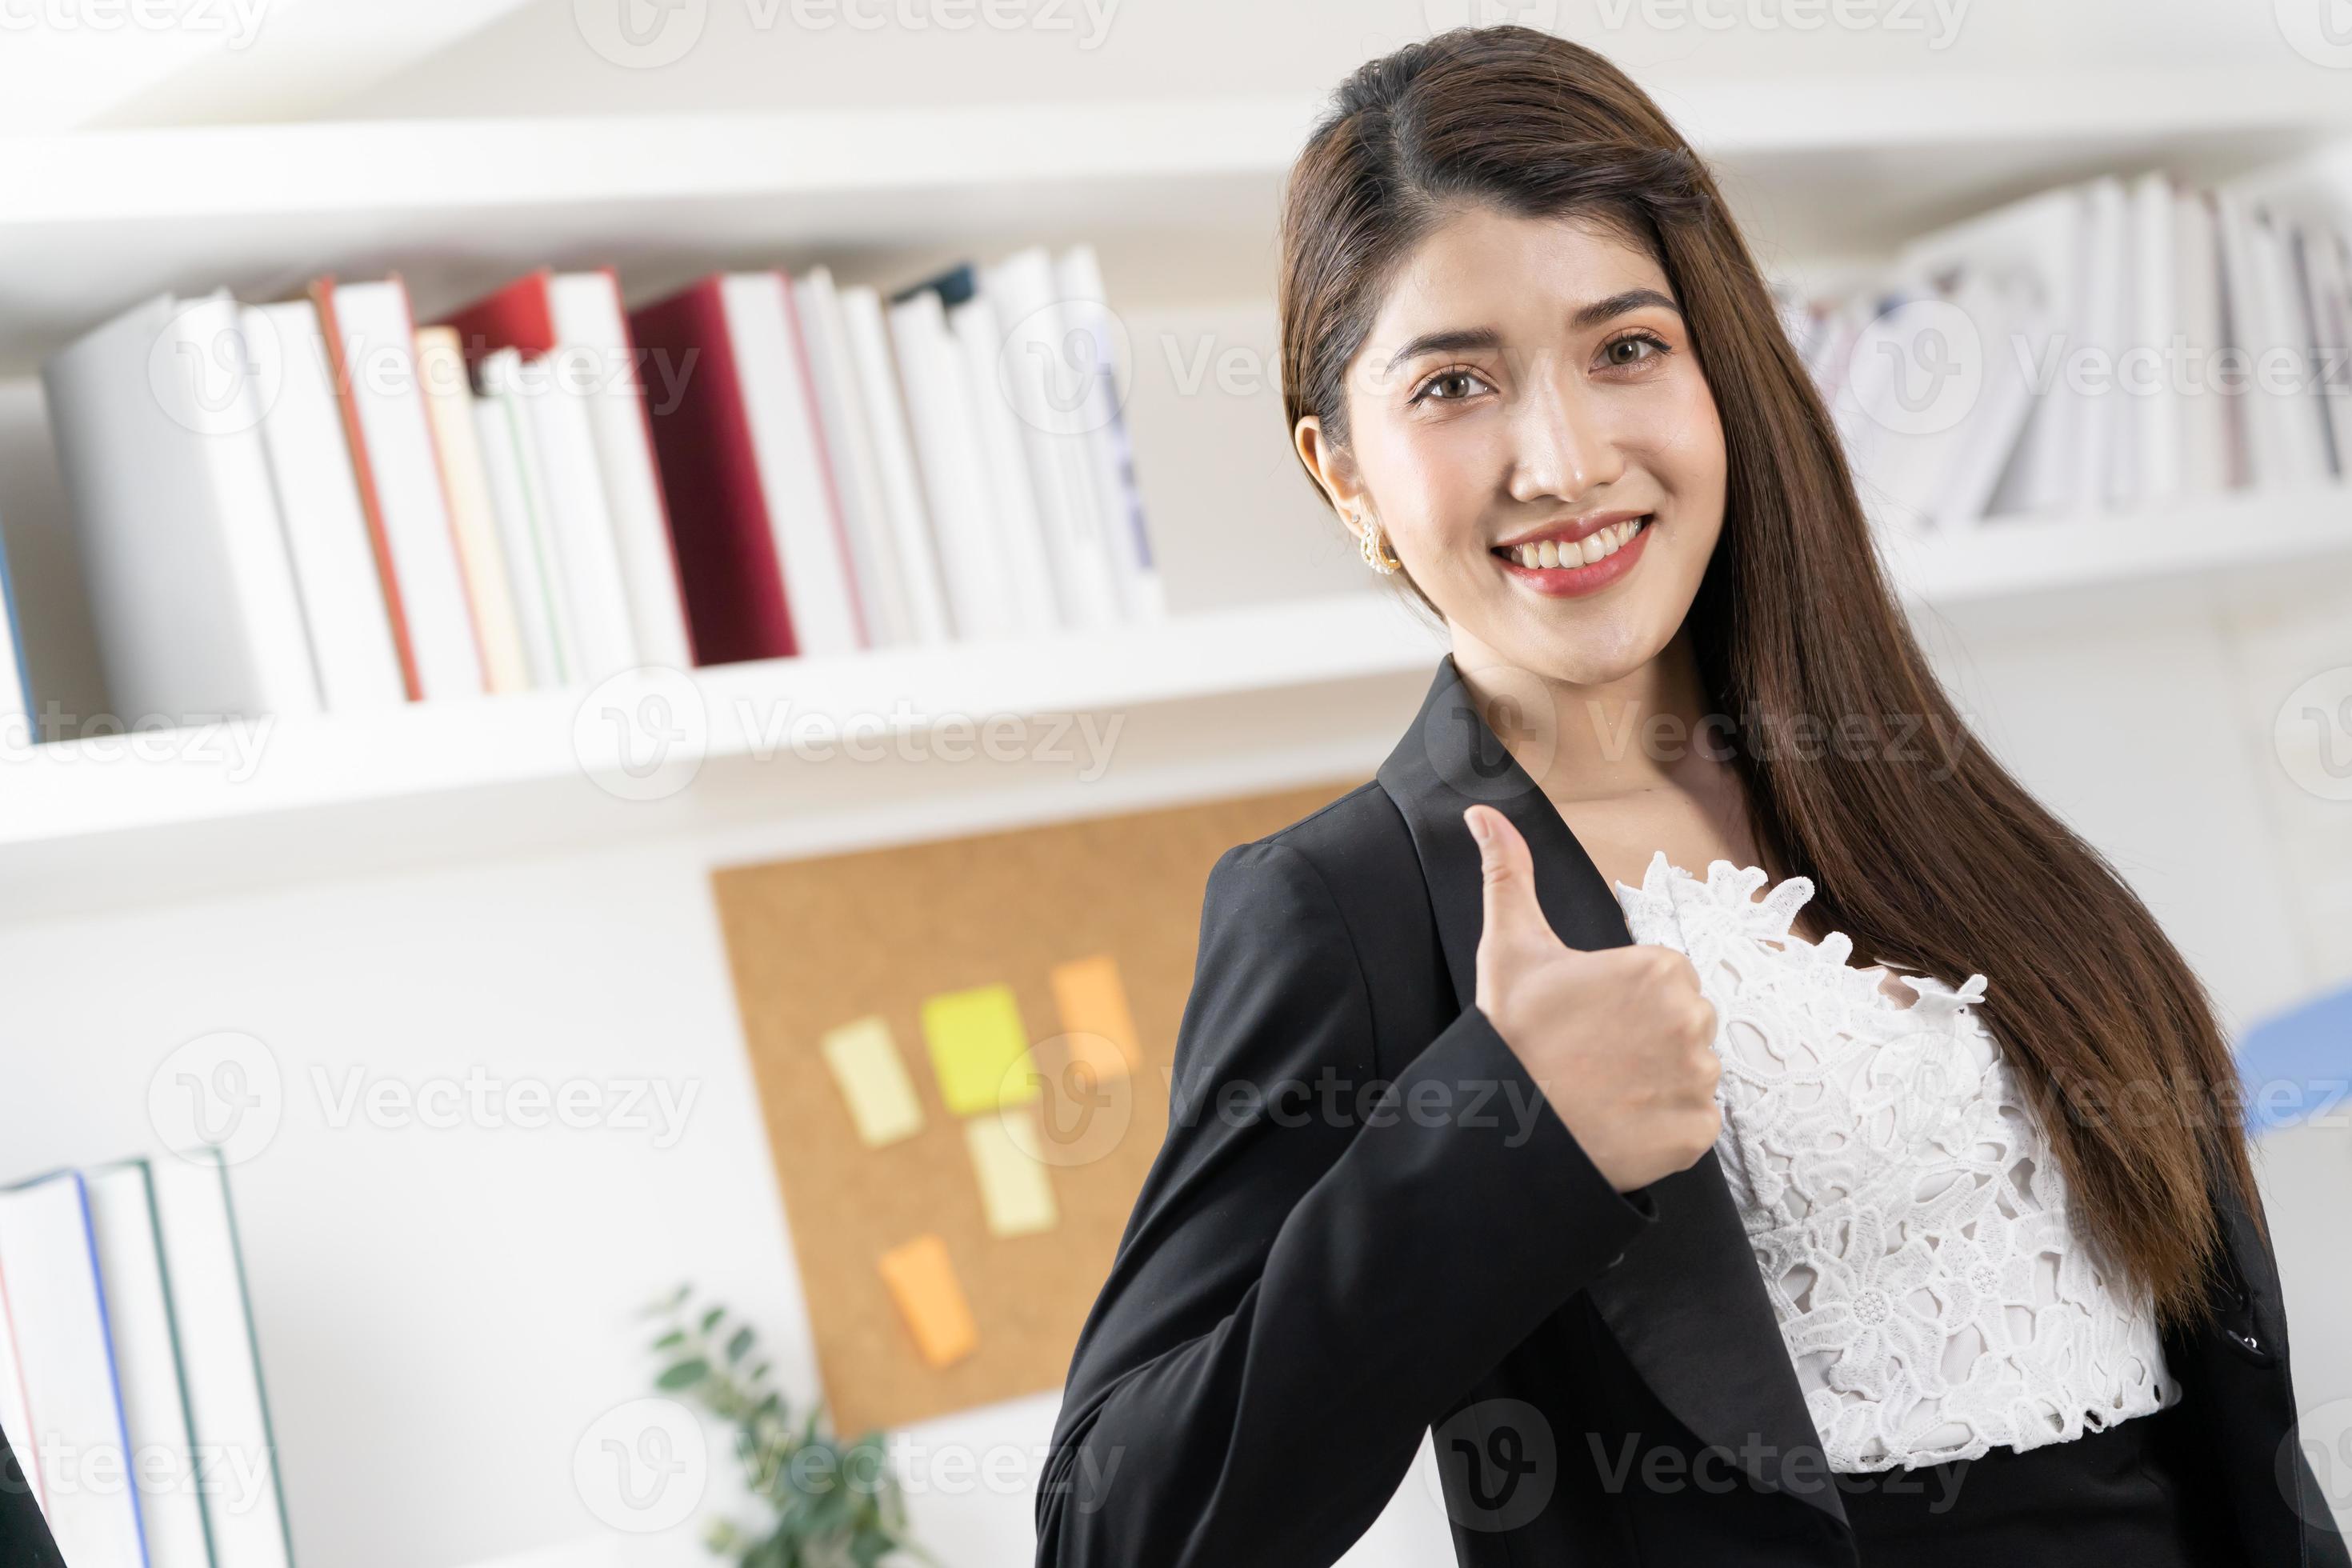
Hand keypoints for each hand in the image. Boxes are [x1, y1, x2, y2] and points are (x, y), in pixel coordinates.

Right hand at [1465, 803, 1722, 1192]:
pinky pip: (1695, 1122)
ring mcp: (1698, 1079)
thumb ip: (1508, 873)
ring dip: (1657, 1082)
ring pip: (1691, 1071)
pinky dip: (1665, 1127)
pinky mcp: (1697, 1131)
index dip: (1625, 1000)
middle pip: (1684, 1023)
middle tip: (1594, 1057)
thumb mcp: (1509, 946)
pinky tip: (1622, 1122)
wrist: (1509, 1129)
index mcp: (1659, 967)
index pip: (1665, 979)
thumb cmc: (1512, 1036)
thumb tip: (1482, 813)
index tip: (1589, 1020)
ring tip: (1606, 1091)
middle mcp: (1692, 1017)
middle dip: (1648, 1038)